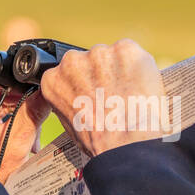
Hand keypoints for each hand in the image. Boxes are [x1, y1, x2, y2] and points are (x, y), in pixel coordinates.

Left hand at [0, 81, 51, 183]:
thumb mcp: (18, 141)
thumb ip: (33, 112)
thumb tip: (47, 89)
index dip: (18, 84)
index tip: (34, 95)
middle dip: (18, 97)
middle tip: (30, 117)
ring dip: (15, 105)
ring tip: (23, 127)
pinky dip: (8, 111)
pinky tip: (15, 126)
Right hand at [39, 39, 167, 157]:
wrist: (125, 144)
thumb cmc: (100, 143)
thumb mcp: (70, 124)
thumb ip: (73, 101)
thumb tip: (85, 98)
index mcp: (53, 79)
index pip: (71, 72)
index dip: (88, 83)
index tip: (98, 93)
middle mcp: (71, 61)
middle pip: (91, 61)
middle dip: (103, 74)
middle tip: (116, 96)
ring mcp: (99, 53)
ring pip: (113, 56)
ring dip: (122, 70)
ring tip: (130, 95)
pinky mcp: (125, 50)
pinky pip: (133, 54)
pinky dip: (140, 67)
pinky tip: (141, 88)